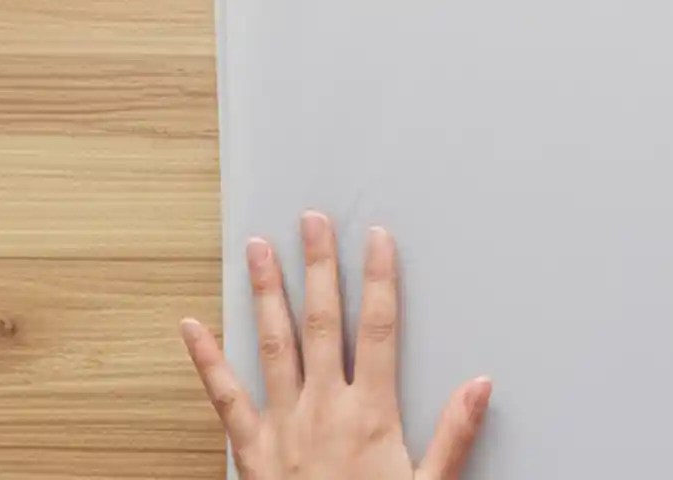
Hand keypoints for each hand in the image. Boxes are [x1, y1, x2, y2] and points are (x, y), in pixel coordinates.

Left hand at [180, 212, 490, 479]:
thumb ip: (454, 435)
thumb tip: (480, 384)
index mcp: (370, 414)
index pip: (379, 330)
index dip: (379, 279)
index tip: (377, 238)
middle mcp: (323, 408)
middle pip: (323, 322)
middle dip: (319, 268)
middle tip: (312, 222)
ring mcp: (282, 424)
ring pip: (274, 344)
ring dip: (267, 294)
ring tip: (260, 250)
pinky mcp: (251, 448)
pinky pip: (224, 397)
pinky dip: (206, 360)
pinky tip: (192, 326)